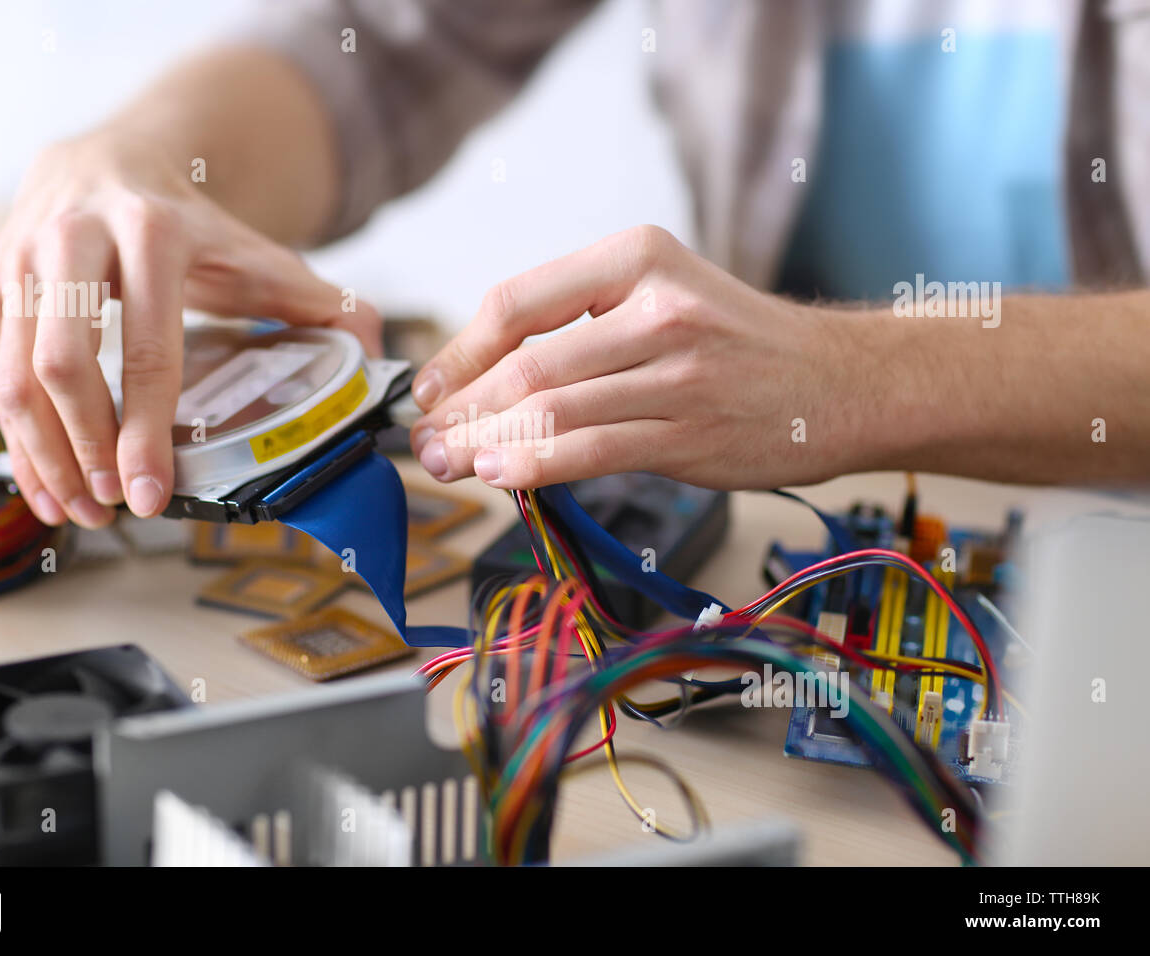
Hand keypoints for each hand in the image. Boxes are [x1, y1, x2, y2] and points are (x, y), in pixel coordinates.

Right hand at [0, 131, 379, 526]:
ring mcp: (22, 263)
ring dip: (46, 457)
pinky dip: (18, 440)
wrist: (109, 164)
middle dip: (88, 448)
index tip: (150, 492)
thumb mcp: (256, 255)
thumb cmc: (187, 224)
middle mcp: (75, 240)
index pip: (146, 348)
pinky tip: (46, 483)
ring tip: (81, 511)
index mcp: (152, 233)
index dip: (146, 430)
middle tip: (115, 505)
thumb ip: (319, 305)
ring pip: (15, 377)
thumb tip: (374, 354)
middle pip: (64, 365)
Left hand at [408, 225, 878, 490]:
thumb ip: (582, 324)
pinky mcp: (692, 432)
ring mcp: (677, 373)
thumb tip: (484, 376)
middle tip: (425, 440)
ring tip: (447, 464)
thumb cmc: (737, 342)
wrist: (840, 381)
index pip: (517, 302)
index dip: (459, 352)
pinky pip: (594, 450)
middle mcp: (657, 308)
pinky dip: (536, 466)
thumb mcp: (662, 294)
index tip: (430, 388)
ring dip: (484, 445)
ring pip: (552, 410)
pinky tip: (500, 477)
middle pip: (526, 363)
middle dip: (461, 409)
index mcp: (637, 258)